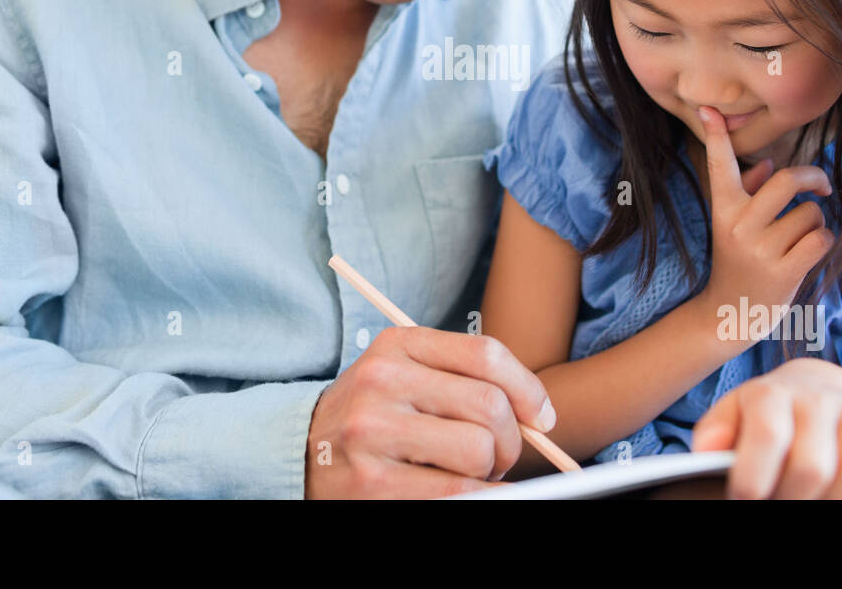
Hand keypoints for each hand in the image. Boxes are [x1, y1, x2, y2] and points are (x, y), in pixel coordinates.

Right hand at [304, 326, 555, 497]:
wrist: (299, 452)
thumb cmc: (372, 414)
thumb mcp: (406, 375)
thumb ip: (463, 381)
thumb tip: (538, 417)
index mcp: (398, 345)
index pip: (486, 355)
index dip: (529, 389)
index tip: (542, 417)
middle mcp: (383, 381)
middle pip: (490, 406)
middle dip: (512, 440)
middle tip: (500, 456)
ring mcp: (375, 433)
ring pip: (478, 450)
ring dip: (490, 472)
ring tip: (471, 473)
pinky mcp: (374, 484)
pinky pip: (458, 492)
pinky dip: (478, 495)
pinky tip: (467, 491)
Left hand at [691, 357, 841, 497]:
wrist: (814, 386)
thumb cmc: (767, 414)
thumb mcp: (733, 415)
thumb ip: (716, 430)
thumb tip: (706, 449)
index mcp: (771, 396)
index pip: (769, 435)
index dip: (756, 476)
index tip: (747, 499)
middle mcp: (815, 398)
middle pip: (813, 466)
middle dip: (795, 500)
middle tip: (785, 506)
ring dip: (840, 501)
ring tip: (820, 503)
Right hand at [695, 105, 835, 332]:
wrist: (730, 313)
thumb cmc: (739, 259)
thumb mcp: (734, 225)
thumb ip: (749, 192)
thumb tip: (772, 164)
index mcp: (724, 208)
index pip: (721, 165)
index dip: (716, 136)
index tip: (709, 109)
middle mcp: (739, 225)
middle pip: (787, 180)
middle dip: (813, 178)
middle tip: (823, 186)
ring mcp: (760, 250)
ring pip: (810, 214)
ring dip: (816, 222)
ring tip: (802, 238)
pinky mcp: (782, 272)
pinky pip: (820, 239)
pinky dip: (823, 242)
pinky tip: (809, 252)